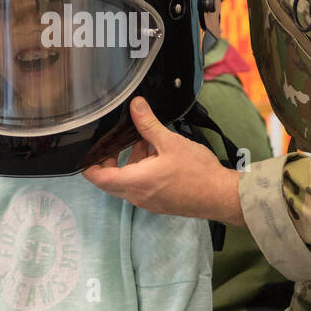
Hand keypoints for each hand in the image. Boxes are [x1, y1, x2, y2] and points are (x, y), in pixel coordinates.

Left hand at [82, 98, 243, 225]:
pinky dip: (143, 171)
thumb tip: (135, 106)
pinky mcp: (161, 203)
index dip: (89, 165)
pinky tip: (159, 156)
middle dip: (112, 160)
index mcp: (135, 182)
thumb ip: (148, 124)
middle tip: (118, 142)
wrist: (221, 196)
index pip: (99, 178)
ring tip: (145, 143)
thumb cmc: (197, 173)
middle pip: (112, 180)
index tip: (90, 152)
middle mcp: (138, 196)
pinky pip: (143, 187)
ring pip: (129, 182)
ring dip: (132, 163)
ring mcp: (149, 202)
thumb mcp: (169, 142)